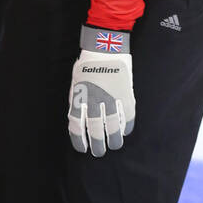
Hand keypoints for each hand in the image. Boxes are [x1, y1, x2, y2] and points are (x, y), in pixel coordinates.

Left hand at [68, 25, 133, 156]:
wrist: (104, 49)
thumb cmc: (86, 68)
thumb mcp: (75, 86)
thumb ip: (77, 105)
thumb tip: (80, 125)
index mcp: (78, 99)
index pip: (77, 127)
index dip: (79, 141)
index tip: (82, 149)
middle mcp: (94, 101)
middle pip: (96, 130)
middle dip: (97, 145)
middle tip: (99, 152)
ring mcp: (111, 98)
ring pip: (114, 126)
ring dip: (114, 139)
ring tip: (114, 146)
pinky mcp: (125, 94)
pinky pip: (127, 115)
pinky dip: (127, 126)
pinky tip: (125, 131)